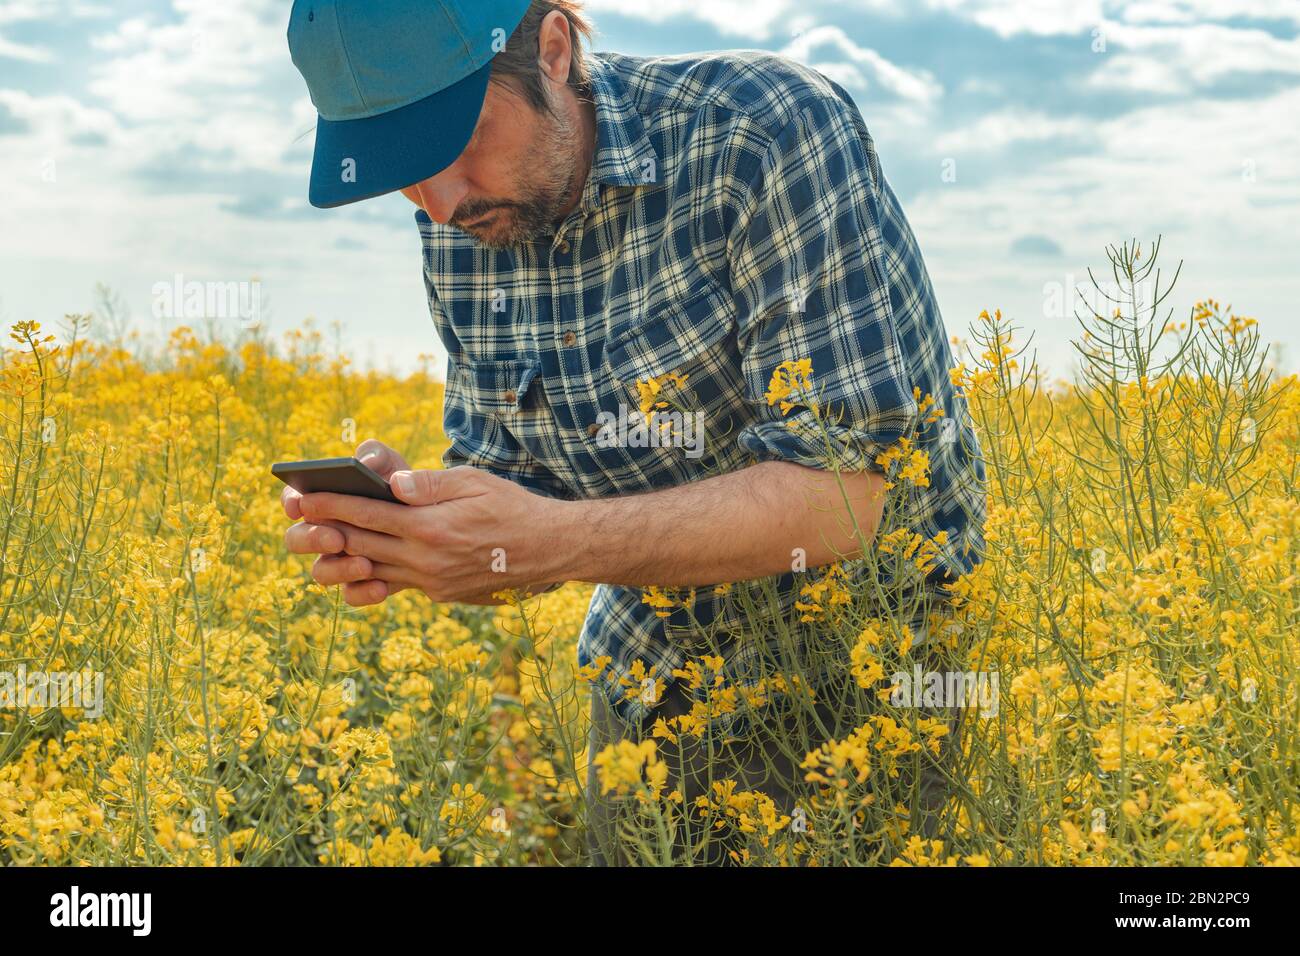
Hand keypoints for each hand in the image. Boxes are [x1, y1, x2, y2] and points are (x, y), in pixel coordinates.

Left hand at [289, 462, 571, 607]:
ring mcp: (433, 582)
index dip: (330, 505)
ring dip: (345, 557)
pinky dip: (376, 572)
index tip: (302, 498)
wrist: (550, 550)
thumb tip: (392, 482)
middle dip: (326, 531)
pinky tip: (364, 561)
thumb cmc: (512, 507)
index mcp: (430, 527)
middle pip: (361, 546)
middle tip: (298, 520)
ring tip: (325, 541)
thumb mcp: (474, 482)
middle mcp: (426, 560)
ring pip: (374, 570)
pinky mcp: (441, 594)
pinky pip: (398, 583)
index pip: (366, 515)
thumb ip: (430, 484)